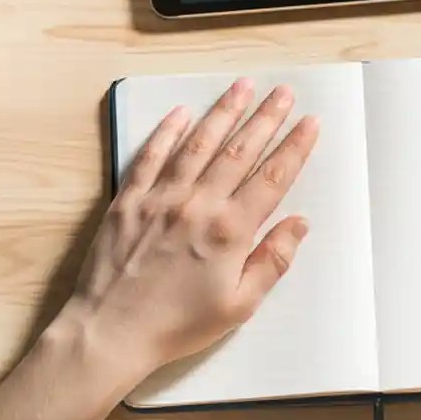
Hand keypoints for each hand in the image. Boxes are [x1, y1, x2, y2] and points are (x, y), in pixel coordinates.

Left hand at [57, 79, 317, 377]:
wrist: (110, 333)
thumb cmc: (177, 325)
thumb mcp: (239, 305)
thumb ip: (273, 260)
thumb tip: (298, 223)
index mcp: (229, 231)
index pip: (272, 178)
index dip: (294, 147)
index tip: (310, 122)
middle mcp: (198, 205)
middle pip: (240, 151)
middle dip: (266, 118)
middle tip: (283, 92)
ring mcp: (161, 198)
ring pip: (199, 144)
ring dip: (224, 112)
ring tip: (243, 87)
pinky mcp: (128, 200)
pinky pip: (151, 156)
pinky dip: (168, 132)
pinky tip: (182, 113)